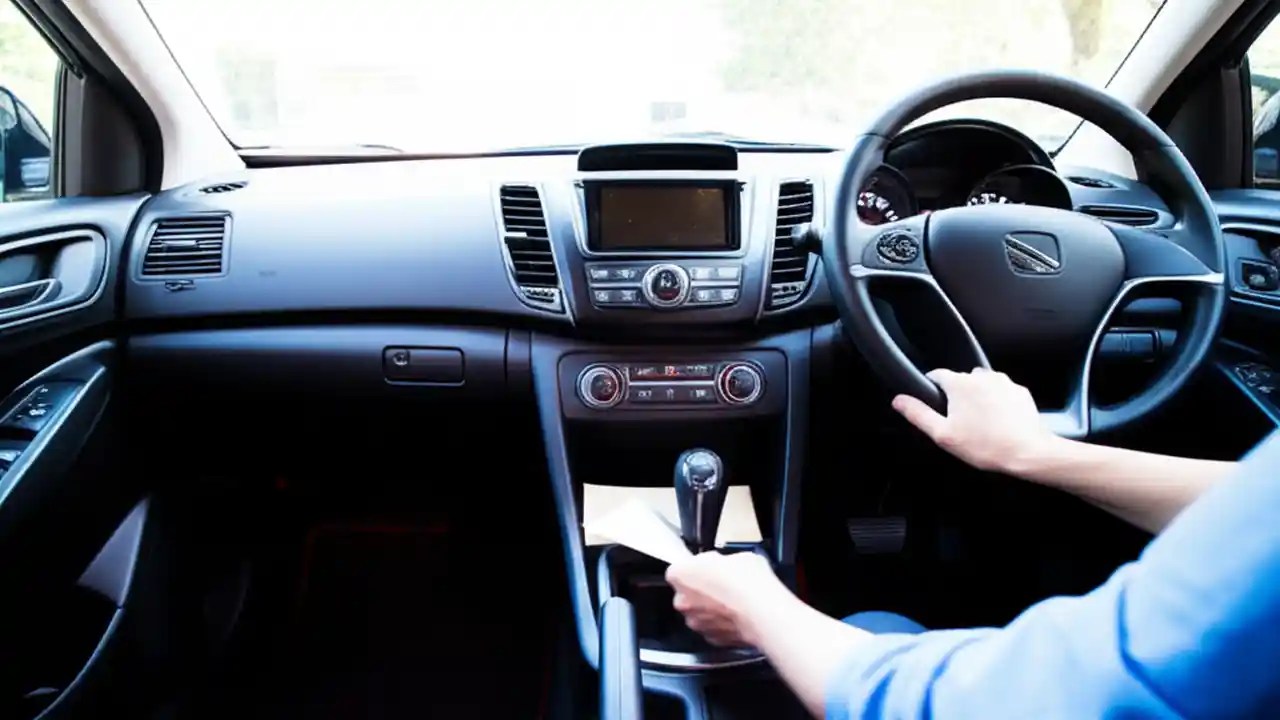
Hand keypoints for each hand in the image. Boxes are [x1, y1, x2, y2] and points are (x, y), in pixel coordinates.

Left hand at [665, 551, 788, 647]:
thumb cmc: (749, 583)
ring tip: (736, 601)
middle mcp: (683, 601)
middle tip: (726, 584)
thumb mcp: (737, 556)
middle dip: (703, 589)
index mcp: (680, 574)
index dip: (698, 567)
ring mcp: (696, 623)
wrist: (765, 614)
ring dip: (713, 608)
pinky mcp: (712, 639)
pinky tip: (740, 616)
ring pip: (700, 613)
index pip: (681, 568)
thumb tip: (724, 565)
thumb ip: (720, 562)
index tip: (711, 567)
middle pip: (688, 593)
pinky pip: (714, 628)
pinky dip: (724, 624)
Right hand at [891, 368, 1061, 474]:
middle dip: (957, 397)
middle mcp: (982, 376)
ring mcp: (1004, 382)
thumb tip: (899, 400)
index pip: (936, 375)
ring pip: (982, 385)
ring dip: (978, 398)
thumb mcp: (943, 434)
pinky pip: (1001, 393)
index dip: (932, 389)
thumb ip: (918, 414)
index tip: (936, 405)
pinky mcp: (1020, 392)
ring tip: (981, 424)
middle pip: (960, 380)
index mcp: (960, 383)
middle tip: (960, 422)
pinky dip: (997, 404)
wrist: (1027, 453)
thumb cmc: (985, 445)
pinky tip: (998, 423)